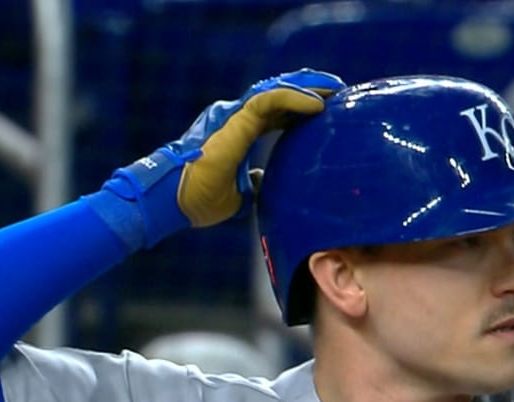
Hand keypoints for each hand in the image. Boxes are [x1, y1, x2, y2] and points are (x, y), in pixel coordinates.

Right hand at [102, 68, 344, 245]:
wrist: (172, 202)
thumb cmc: (198, 200)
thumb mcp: (239, 195)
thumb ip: (255, 185)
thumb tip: (268, 186)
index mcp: (238, 131)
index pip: (277, 112)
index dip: (302, 109)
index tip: (330, 112)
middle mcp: (236, 117)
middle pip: (280, 95)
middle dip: (311, 90)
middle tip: (341, 91)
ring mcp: (234, 115)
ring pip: (277, 90)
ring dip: (309, 87)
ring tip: (336, 89)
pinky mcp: (234, 121)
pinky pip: (269, 100)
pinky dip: (294, 100)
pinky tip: (317, 104)